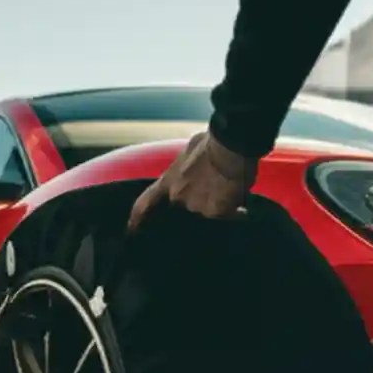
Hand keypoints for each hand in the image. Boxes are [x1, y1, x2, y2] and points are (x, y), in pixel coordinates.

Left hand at [127, 131, 258, 231]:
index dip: (138, 218)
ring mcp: (196, 207)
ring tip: (229, 189)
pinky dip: (232, 209)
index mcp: (169, 180)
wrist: (231, 146)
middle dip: (198, 200)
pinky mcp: (216, 213)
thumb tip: (193, 167)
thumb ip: (187, 166)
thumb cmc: (211, 143)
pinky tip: (241, 200)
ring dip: (217, 204)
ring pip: (207, 211)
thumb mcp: (191, 150)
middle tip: (213, 189)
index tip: (132, 230)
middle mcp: (178, 197)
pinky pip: (225, 214)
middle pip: (185, 207)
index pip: (147, 203)